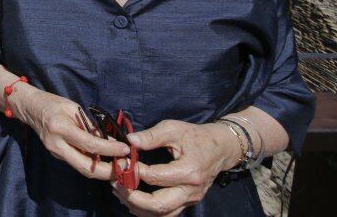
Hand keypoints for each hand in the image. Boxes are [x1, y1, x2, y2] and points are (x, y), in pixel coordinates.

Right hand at [10, 87, 130, 180]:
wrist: (30, 108)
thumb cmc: (53, 103)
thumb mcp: (74, 108)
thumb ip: (91, 126)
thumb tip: (111, 139)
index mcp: (60, 128)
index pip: (90, 144)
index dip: (110, 149)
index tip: (125, 149)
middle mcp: (57, 145)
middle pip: (86, 167)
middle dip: (107, 171)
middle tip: (125, 166)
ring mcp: (56, 153)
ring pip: (83, 169)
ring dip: (102, 171)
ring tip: (119, 165)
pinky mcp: (58, 156)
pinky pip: (78, 163)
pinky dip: (94, 164)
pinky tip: (105, 160)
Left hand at [112, 120, 239, 215]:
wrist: (221, 148)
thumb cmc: (196, 136)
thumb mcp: (174, 129)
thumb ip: (152, 136)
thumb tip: (130, 141)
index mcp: (189, 171)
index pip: (155, 177)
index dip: (134, 171)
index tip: (122, 162)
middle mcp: (191, 191)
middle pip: (158, 204)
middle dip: (133, 197)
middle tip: (115, 184)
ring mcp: (190, 199)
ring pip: (162, 214)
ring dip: (138, 207)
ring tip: (120, 192)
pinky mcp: (187, 202)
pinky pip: (167, 213)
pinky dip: (148, 211)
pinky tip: (133, 200)